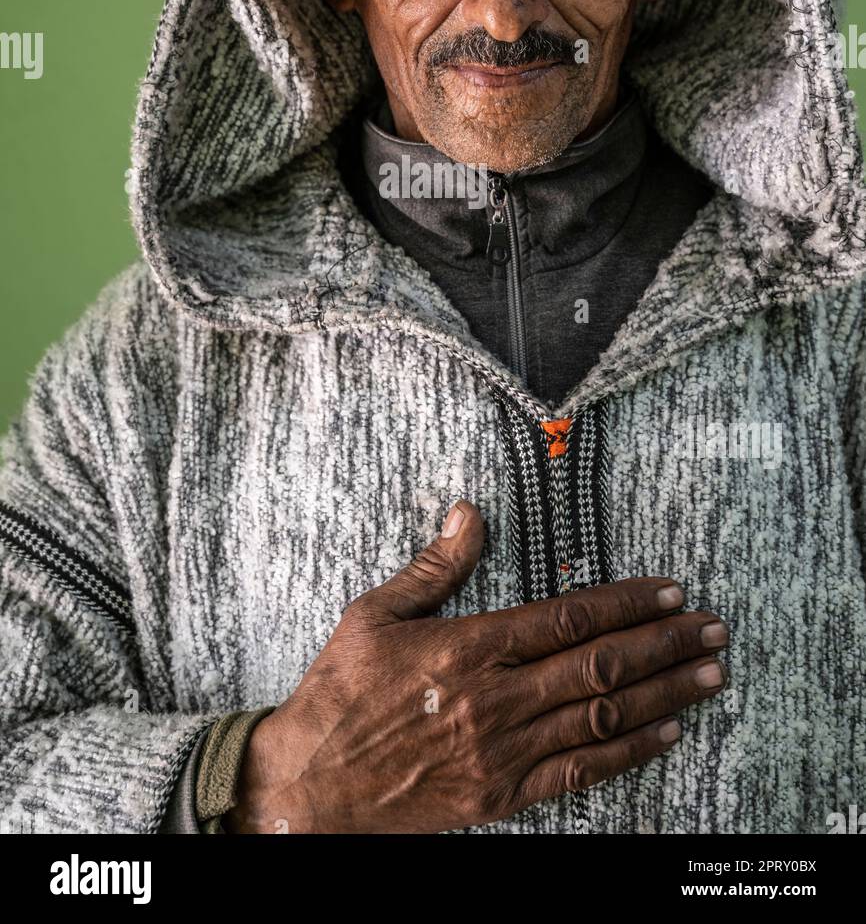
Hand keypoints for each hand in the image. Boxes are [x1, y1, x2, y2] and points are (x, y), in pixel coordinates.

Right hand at [224, 501, 727, 832]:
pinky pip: (579, 772)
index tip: (670, 591)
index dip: (627, 602)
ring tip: (708, 675)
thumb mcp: (374, 614)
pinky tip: (664, 734)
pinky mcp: (500, 795)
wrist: (310, 786)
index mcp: (468, 648)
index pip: (568, 617)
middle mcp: (495, 699)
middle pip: (601, 665)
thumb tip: (472, 512)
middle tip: (712, 628)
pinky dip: (628, 751)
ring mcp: (502, 751)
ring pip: (601, 716)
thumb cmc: (339, 692)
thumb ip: (434, 566)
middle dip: (665, 644)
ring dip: (663, 695)